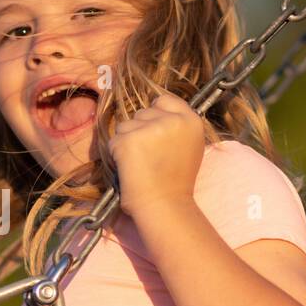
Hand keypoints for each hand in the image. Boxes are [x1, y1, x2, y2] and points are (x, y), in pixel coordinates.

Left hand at [110, 94, 205, 217]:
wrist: (165, 206)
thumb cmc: (175, 182)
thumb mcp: (189, 146)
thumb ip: (177, 126)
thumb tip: (156, 112)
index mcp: (191, 120)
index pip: (164, 99)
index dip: (155, 113)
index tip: (154, 131)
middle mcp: (172, 119)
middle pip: (142, 112)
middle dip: (140, 129)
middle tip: (149, 156)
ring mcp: (149, 128)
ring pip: (125, 125)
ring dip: (127, 141)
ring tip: (140, 164)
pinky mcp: (129, 140)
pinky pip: (114, 140)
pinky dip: (117, 154)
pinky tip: (130, 169)